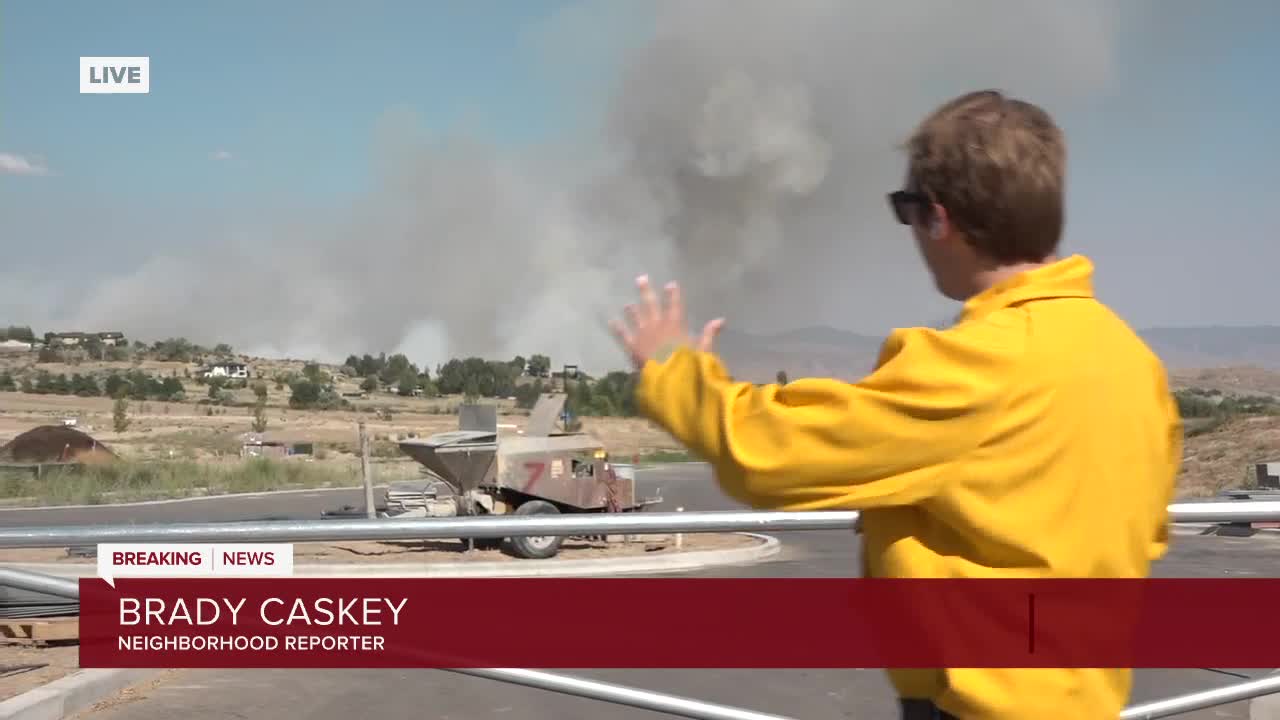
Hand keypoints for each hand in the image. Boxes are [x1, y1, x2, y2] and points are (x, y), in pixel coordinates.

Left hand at [609, 275, 724, 370]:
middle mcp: (657, 325)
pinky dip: (617, 329)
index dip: (673, 294)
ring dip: (632, 310)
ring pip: (636, 317)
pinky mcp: (632, 346)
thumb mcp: (703, 350)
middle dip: (645, 291)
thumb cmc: (687, 365)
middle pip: (650, 304)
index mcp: (675, 325)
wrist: (668, 379)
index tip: (670, 284)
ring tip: (627, 304)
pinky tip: (612, 322)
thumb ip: (709, 333)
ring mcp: (643, 334)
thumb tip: (721, 320)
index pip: (674, 305)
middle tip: (640, 278)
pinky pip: (623, 335)